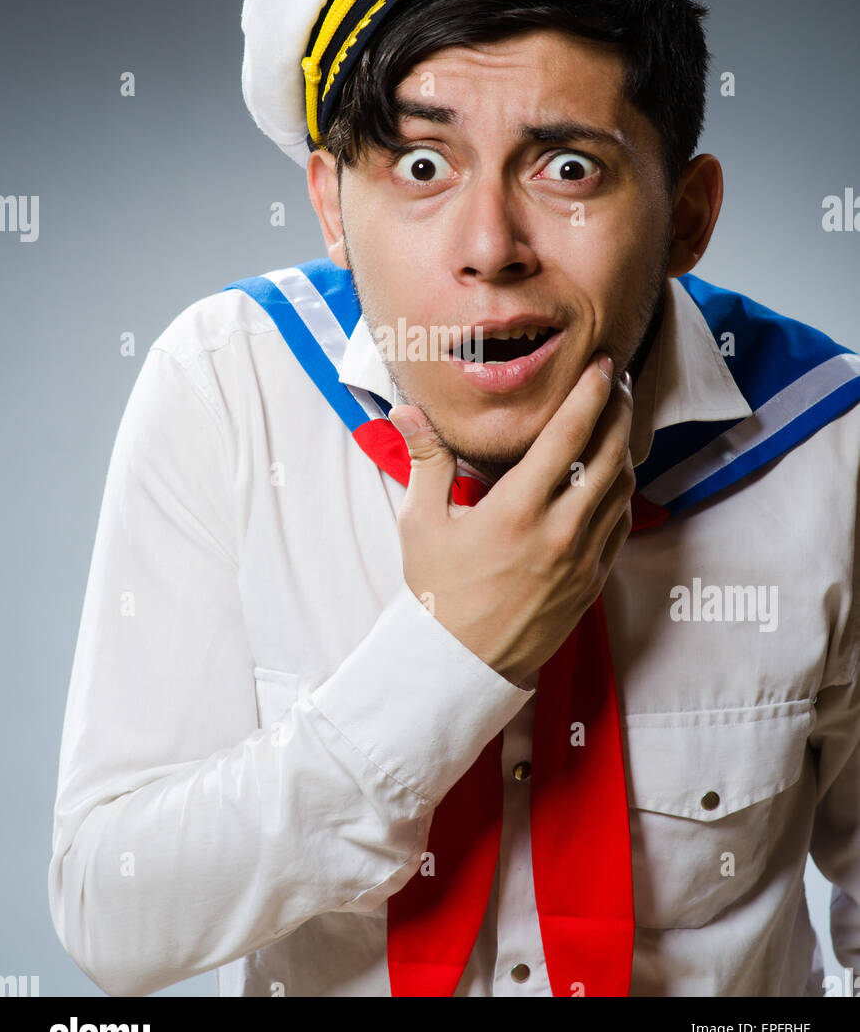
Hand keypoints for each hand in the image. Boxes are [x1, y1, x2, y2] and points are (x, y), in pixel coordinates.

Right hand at [388, 354, 634, 685]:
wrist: (462, 664)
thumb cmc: (437, 592)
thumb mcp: (422, 523)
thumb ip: (426, 460)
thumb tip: (407, 410)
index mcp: (517, 510)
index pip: (567, 436)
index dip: (589, 394)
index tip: (602, 366)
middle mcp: (558, 530)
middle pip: (608, 454)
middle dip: (618, 411)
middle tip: (619, 382)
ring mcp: (582, 558)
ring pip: (622, 488)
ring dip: (624, 447)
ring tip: (618, 419)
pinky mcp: (592, 580)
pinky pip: (620, 524)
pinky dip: (623, 490)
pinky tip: (613, 474)